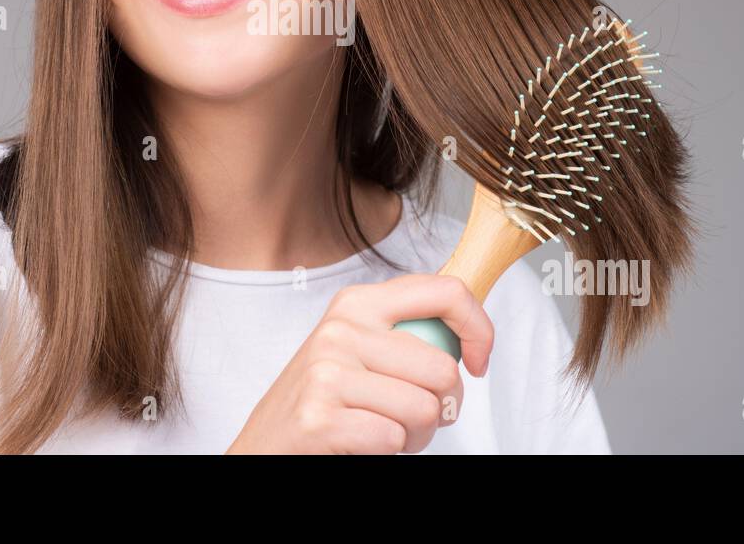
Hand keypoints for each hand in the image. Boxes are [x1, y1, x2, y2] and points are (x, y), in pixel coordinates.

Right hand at [225, 274, 493, 453]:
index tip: (478, 361)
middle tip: (410, 417)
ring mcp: (327, 372)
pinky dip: (387, 452)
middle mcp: (341, 329)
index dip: (479, 328)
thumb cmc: (323, 402)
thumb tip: (469, 330)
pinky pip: (392, 438)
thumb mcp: (360, 349)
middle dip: (441, 408)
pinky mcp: (319, 416)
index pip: (445, 291)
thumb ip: (406, 333)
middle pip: (443, 368)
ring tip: (382, 431)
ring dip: (414, 436)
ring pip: (424, 409)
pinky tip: (359, 444)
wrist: (264, 446)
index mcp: (358, 303)